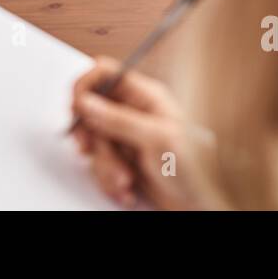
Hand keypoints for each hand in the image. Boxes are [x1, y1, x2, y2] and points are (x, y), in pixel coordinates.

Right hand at [71, 56, 198, 209]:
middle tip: (92, 148)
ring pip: (93, 141)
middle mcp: (133, 113)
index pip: (105, 73)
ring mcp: (126, 138)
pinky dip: (109, 179)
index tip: (77, 108)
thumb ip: (119, 119)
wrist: (200, 204)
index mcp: (145, 96)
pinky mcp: (122, 160)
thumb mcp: (156, 139)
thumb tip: (87, 101)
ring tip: (125, 178)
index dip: (85, 86)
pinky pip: (98, 164)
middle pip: (91, 111)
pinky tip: (127, 186)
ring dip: (104, 165)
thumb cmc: (194, 169)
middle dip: (93, 137)